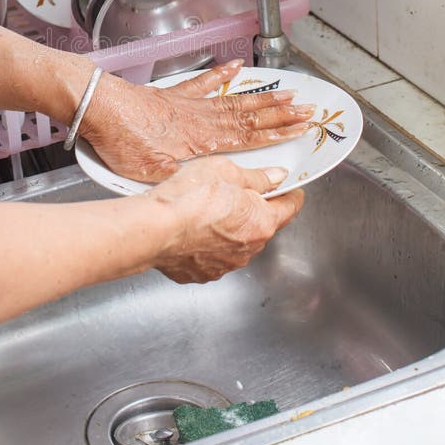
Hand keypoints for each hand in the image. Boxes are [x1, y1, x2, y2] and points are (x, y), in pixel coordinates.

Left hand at [80, 59, 313, 181]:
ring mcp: (189, 103)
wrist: (99, 109)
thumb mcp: (156, 176)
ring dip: (262, 97)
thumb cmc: (124, 144)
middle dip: (280, 115)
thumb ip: (188, 180)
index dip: (277, 135)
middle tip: (307, 109)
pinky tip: (236, 67)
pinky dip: (221, 74)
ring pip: (234, 100)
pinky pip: (203, 82)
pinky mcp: (173, 94)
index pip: (249, 138)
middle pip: (249, 117)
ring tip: (286, 92)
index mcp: (203, 141)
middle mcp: (202, 119)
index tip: (301, 129)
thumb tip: (215, 187)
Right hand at [146, 157, 303, 283]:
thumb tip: (275, 177)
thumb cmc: (189, 198)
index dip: (290, 194)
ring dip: (229, 229)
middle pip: (262, 226)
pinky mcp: (202, 273)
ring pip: (237, 243)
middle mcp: (249, 249)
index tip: (289, 188)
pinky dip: (207, 244)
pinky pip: (212, 255)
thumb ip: (257, 177)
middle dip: (254, 210)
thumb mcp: (227, 171)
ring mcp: (225, 265)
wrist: (154, 229)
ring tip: (207, 209)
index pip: (290, 207)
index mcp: (262, 222)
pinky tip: (193, 228)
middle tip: (236, 191)